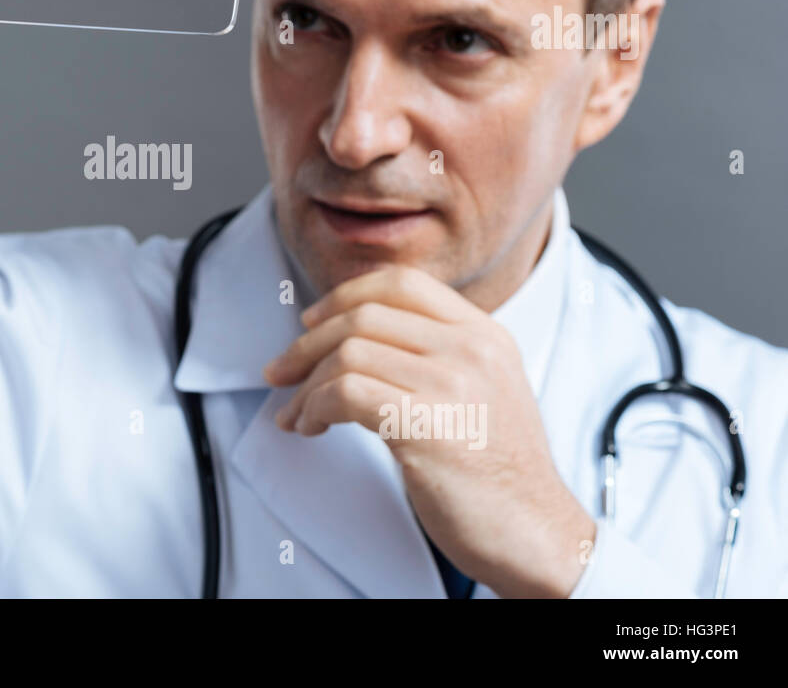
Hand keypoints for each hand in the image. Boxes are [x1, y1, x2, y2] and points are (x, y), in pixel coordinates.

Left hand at [262, 265, 595, 597]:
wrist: (536, 535)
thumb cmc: (500, 472)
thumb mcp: (485, 388)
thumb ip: (437, 354)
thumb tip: (354, 339)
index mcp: (485, 334)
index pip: (402, 283)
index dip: (344, 295)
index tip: (311, 321)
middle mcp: (472, 350)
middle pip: (364, 316)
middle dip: (307, 344)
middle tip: (282, 371)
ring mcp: (451, 385)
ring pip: (348, 354)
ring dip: (306, 386)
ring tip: (298, 414)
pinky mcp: (426, 426)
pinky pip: (346, 394)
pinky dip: (315, 408)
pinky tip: (313, 427)